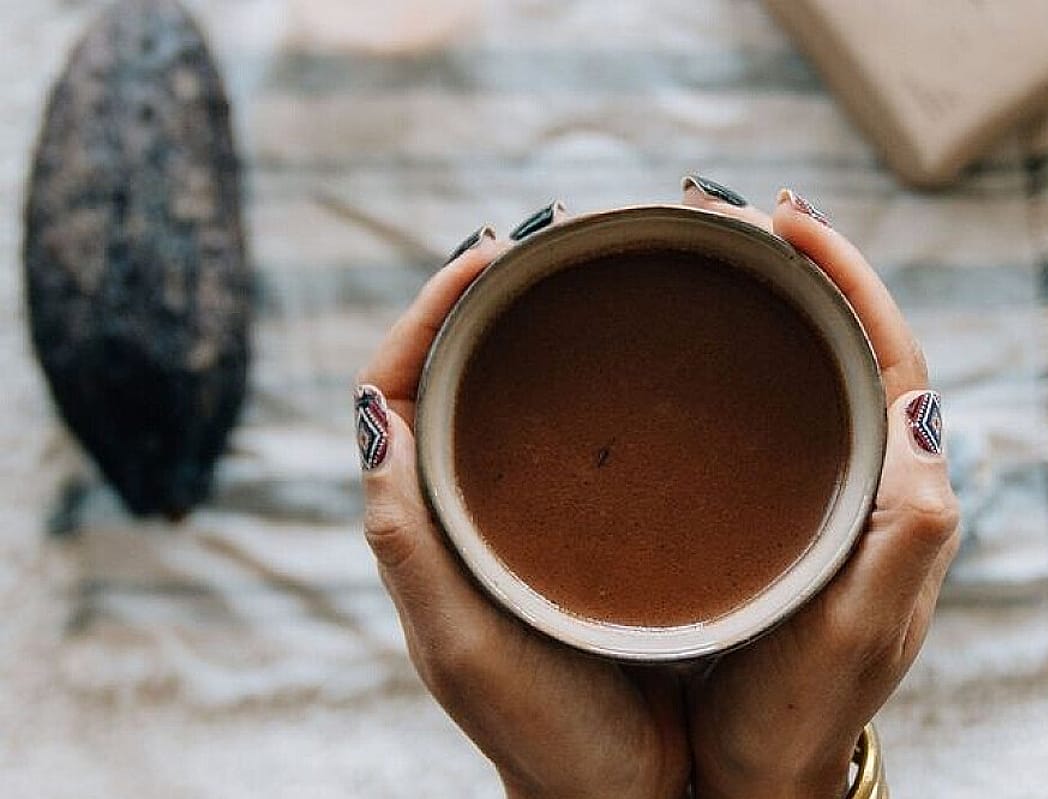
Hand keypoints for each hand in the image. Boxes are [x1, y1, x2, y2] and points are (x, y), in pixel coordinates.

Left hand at [355, 212, 689, 798]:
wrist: (623, 795)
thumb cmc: (546, 734)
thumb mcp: (463, 644)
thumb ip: (407, 539)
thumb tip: (372, 408)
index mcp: (420, 521)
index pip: (398, 381)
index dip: (432, 307)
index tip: (489, 252)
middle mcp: (463, 506)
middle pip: (452, 372)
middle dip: (487, 296)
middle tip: (549, 243)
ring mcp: (518, 513)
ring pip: (508, 394)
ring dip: (535, 325)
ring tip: (589, 274)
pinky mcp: (574, 528)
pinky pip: (562, 433)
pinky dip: (584, 378)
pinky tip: (635, 358)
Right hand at [679, 177, 959, 798]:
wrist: (759, 777)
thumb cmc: (800, 713)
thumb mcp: (855, 631)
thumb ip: (904, 531)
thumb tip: (920, 409)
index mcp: (901, 494)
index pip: (889, 352)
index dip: (846, 275)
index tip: (784, 218)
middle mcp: (869, 481)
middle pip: (849, 344)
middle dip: (801, 267)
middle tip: (730, 213)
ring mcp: (821, 493)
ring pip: (807, 371)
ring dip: (767, 303)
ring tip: (706, 254)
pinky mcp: (776, 511)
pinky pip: (770, 411)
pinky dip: (737, 359)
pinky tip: (684, 349)